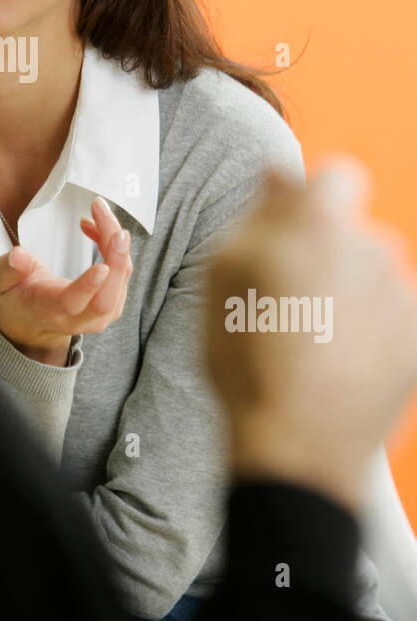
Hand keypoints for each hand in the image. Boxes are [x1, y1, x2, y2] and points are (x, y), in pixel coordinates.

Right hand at [0, 196, 132, 362]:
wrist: (33, 320)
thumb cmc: (20, 297)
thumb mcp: (3, 283)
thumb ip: (9, 269)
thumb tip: (17, 255)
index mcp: (50, 311)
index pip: (71, 304)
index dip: (88, 286)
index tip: (102, 266)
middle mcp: (80, 319)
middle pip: (106, 297)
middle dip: (116, 262)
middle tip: (117, 231)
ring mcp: (100, 314)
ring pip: (119, 280)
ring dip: (116, 243)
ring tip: (99, 211)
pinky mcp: (113, 302)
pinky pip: (122, 271)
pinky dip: (115, 245)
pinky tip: (98, 225)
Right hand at [204, 158, 416, 513]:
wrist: (297, 445)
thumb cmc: (249, 359)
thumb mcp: (222, 275)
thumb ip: (257, 213)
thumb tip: (280, 176)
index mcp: (323, 225)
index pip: (337, 177)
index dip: (312, 201)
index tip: (291, 232)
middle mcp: (374, 250)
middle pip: (351, 233)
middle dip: (324, 254)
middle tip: (285, 300)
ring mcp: (401, 296)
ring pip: (371, 276)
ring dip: (346, 293)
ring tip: (308, 340)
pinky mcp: (416, 337)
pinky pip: (389, 317)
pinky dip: (368, 331)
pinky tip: (335, 362)